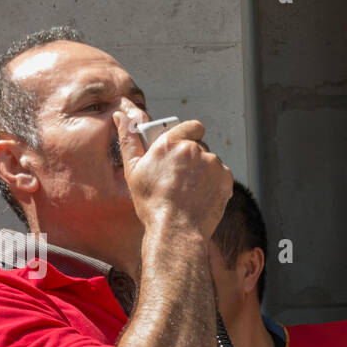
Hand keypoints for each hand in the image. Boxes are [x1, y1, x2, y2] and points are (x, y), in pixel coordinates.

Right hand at [113, 110, 232, 236]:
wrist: (176, 230)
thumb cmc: (152, 204)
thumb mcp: (133, 171)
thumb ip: (129, 139)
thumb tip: (120, 116)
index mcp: (170, 143)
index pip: (191, 126)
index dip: (190, 136)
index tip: (184, 148)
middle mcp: (193, 149)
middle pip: (200, 148)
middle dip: (192, 159)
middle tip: (181, 179)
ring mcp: (212, 163)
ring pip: (210, 163)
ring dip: (203, 172)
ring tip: (190, 191)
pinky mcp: (225, 178)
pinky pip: (221, 176)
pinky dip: (214, 184)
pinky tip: (201, 196)